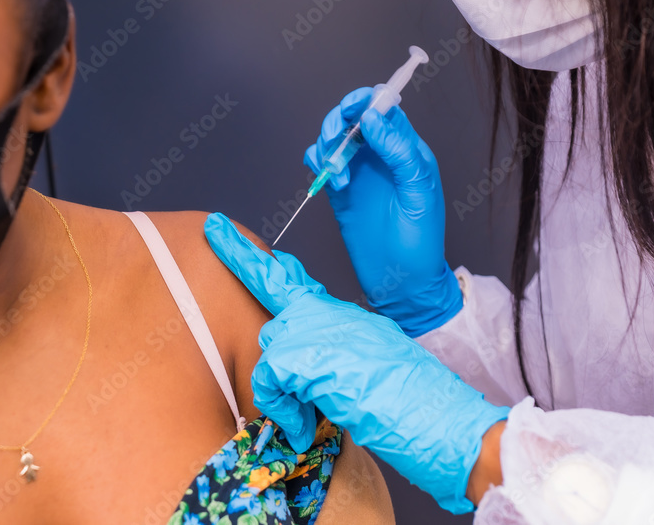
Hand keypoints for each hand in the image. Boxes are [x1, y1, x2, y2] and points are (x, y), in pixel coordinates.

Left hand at [204, 213, 509, 513]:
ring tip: (304, 415)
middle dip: (245, 267)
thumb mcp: (368, 369)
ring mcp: (320, 328)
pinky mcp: (308, 353)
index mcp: (346, 318)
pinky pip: (268, 377)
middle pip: (275, 304)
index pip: (296, 280)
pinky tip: (302, 427)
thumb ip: (334, 358)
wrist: (440, 416)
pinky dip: (279, 408)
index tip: (223, 230)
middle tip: (213, 227)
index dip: (257, 258)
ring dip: (279, 386)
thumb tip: (307, 373)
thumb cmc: (412, 403)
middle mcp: (332, 313)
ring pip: (270, 342)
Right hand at [303, 88, 461, 336]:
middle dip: (339, 122)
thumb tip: (375, 117)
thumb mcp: (419, 192)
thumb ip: (400, 152)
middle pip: (353, 118)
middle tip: (337, 145)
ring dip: (328, 146)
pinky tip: (331, 182)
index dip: (367, 99)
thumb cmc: (421, 243)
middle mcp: (382, 156)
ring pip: (335, 138)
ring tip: (338, 175)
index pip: (385, 108)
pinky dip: (318, 163)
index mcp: (407, 150)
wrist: (403, 284)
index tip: (354, 108)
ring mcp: (360, 172)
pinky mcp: (341, 190)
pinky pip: (322, 162)